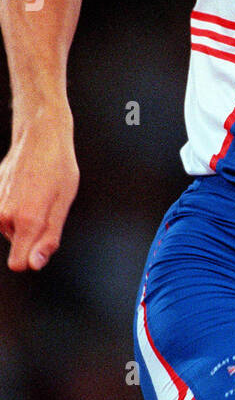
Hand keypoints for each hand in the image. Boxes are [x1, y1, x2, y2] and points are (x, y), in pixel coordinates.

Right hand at [0, 113, 79, 270]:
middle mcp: (3, 215)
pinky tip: (26, 187)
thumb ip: (49, 238)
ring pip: (11, 228)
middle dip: (33, 232)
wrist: (39, 135)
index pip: (18, 264)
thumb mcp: (64, 204)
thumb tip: (35, 264)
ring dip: (25, 217)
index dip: (33, 258)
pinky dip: (16, 205)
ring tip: (38, 194)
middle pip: (19, 244)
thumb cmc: (57, 167)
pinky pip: (5, 213)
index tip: (42, 244)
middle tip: (46, 206)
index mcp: (26, 220)